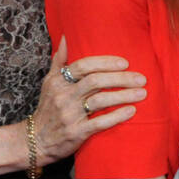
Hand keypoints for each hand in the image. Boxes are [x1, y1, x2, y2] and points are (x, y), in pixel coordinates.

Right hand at [30, 37, 146, 165]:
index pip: (83, 65)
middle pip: (95, 81)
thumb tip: (67, 36)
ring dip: (124, 96)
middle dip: (121, 78)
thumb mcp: (49, 82)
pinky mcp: (76, 132)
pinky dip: (117, 116)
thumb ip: (60, 60)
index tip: (125, 63)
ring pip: (100, 101)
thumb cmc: (47, 108)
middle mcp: (63, 96)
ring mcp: (69, 115)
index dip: (106, 62)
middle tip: (141, 78)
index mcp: (58, 81)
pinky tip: (131, 111)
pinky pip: (100, 123)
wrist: (36, 141)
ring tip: (142, 93)